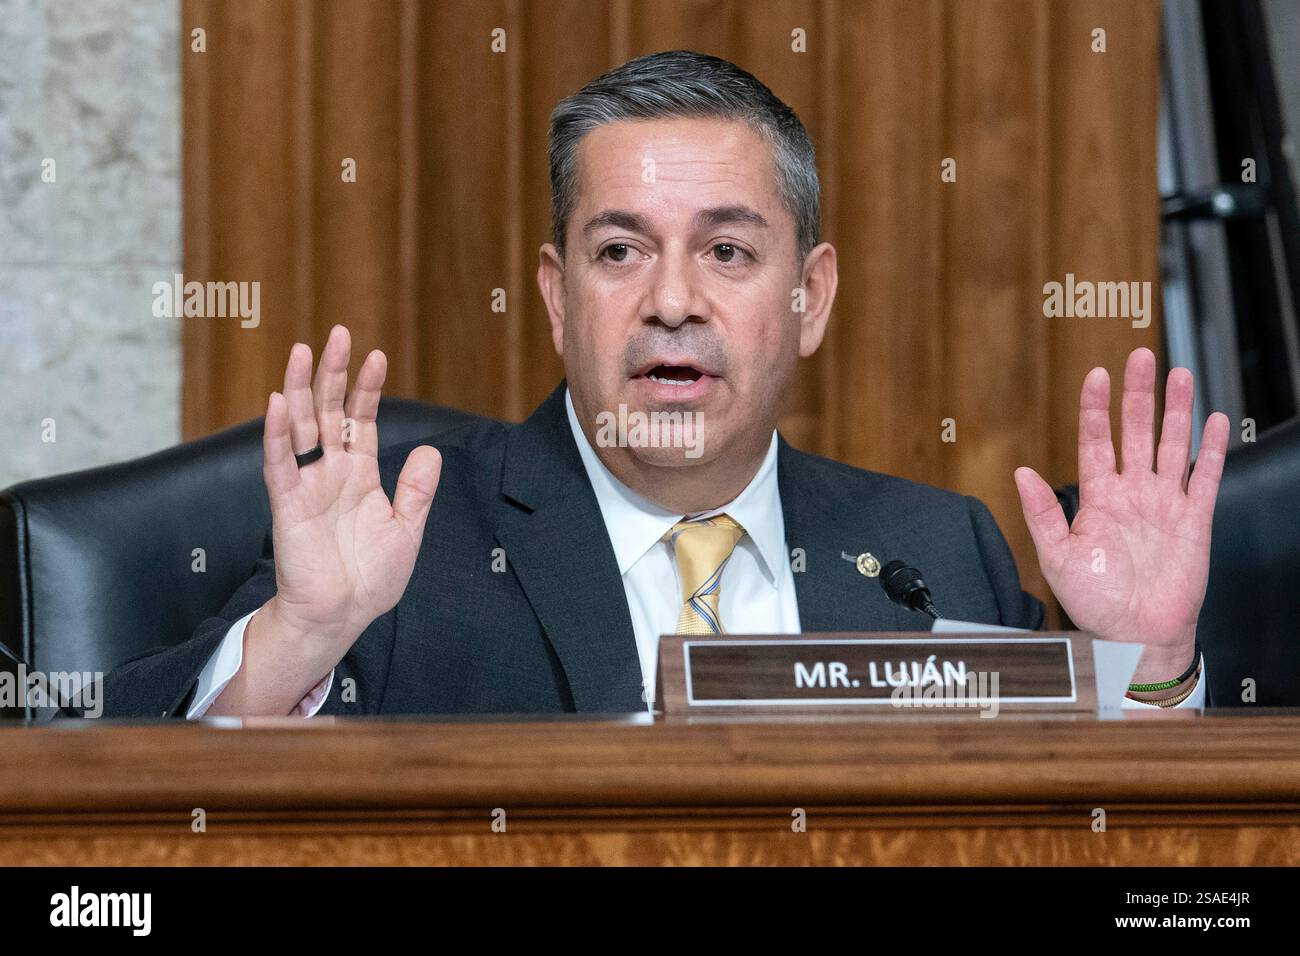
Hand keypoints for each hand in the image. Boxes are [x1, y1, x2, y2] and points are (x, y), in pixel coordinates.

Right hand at [259, 324, 441, 650]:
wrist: (343, 614)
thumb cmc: (371, 577)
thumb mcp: (406, 528)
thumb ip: (416, 489)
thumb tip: (431, 450)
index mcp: (359, 474)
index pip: (361, 419)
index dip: (368, 388)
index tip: (377, 355)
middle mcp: (331, 472)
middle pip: (329, 411)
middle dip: (334, 373)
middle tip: (338, 332)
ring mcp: (307, 484)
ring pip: (300, 426)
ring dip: (300, 388)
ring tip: (301, 350)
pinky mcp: (287, 504)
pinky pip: (279, 463)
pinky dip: (277, 433)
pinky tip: (278, 403)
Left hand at [1013, 347, 1228, 682]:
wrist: (1134, 634)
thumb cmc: (1094, 601)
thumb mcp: (1056, 556)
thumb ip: (1041, 513)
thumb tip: (1020, 473)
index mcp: (1097, 498)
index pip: (1096, 442)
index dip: (1096, 409)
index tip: (1096, 376)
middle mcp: (1132, 493)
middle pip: (1136, 431)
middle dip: (1139, 394)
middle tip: (1141, 356)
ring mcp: (1164, 503)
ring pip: (1171, 444)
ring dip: (1175, 409)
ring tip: (1178, 374)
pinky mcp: (1194, 519)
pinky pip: (1205, 476)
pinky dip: (1210, 449)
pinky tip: (1213, 420)